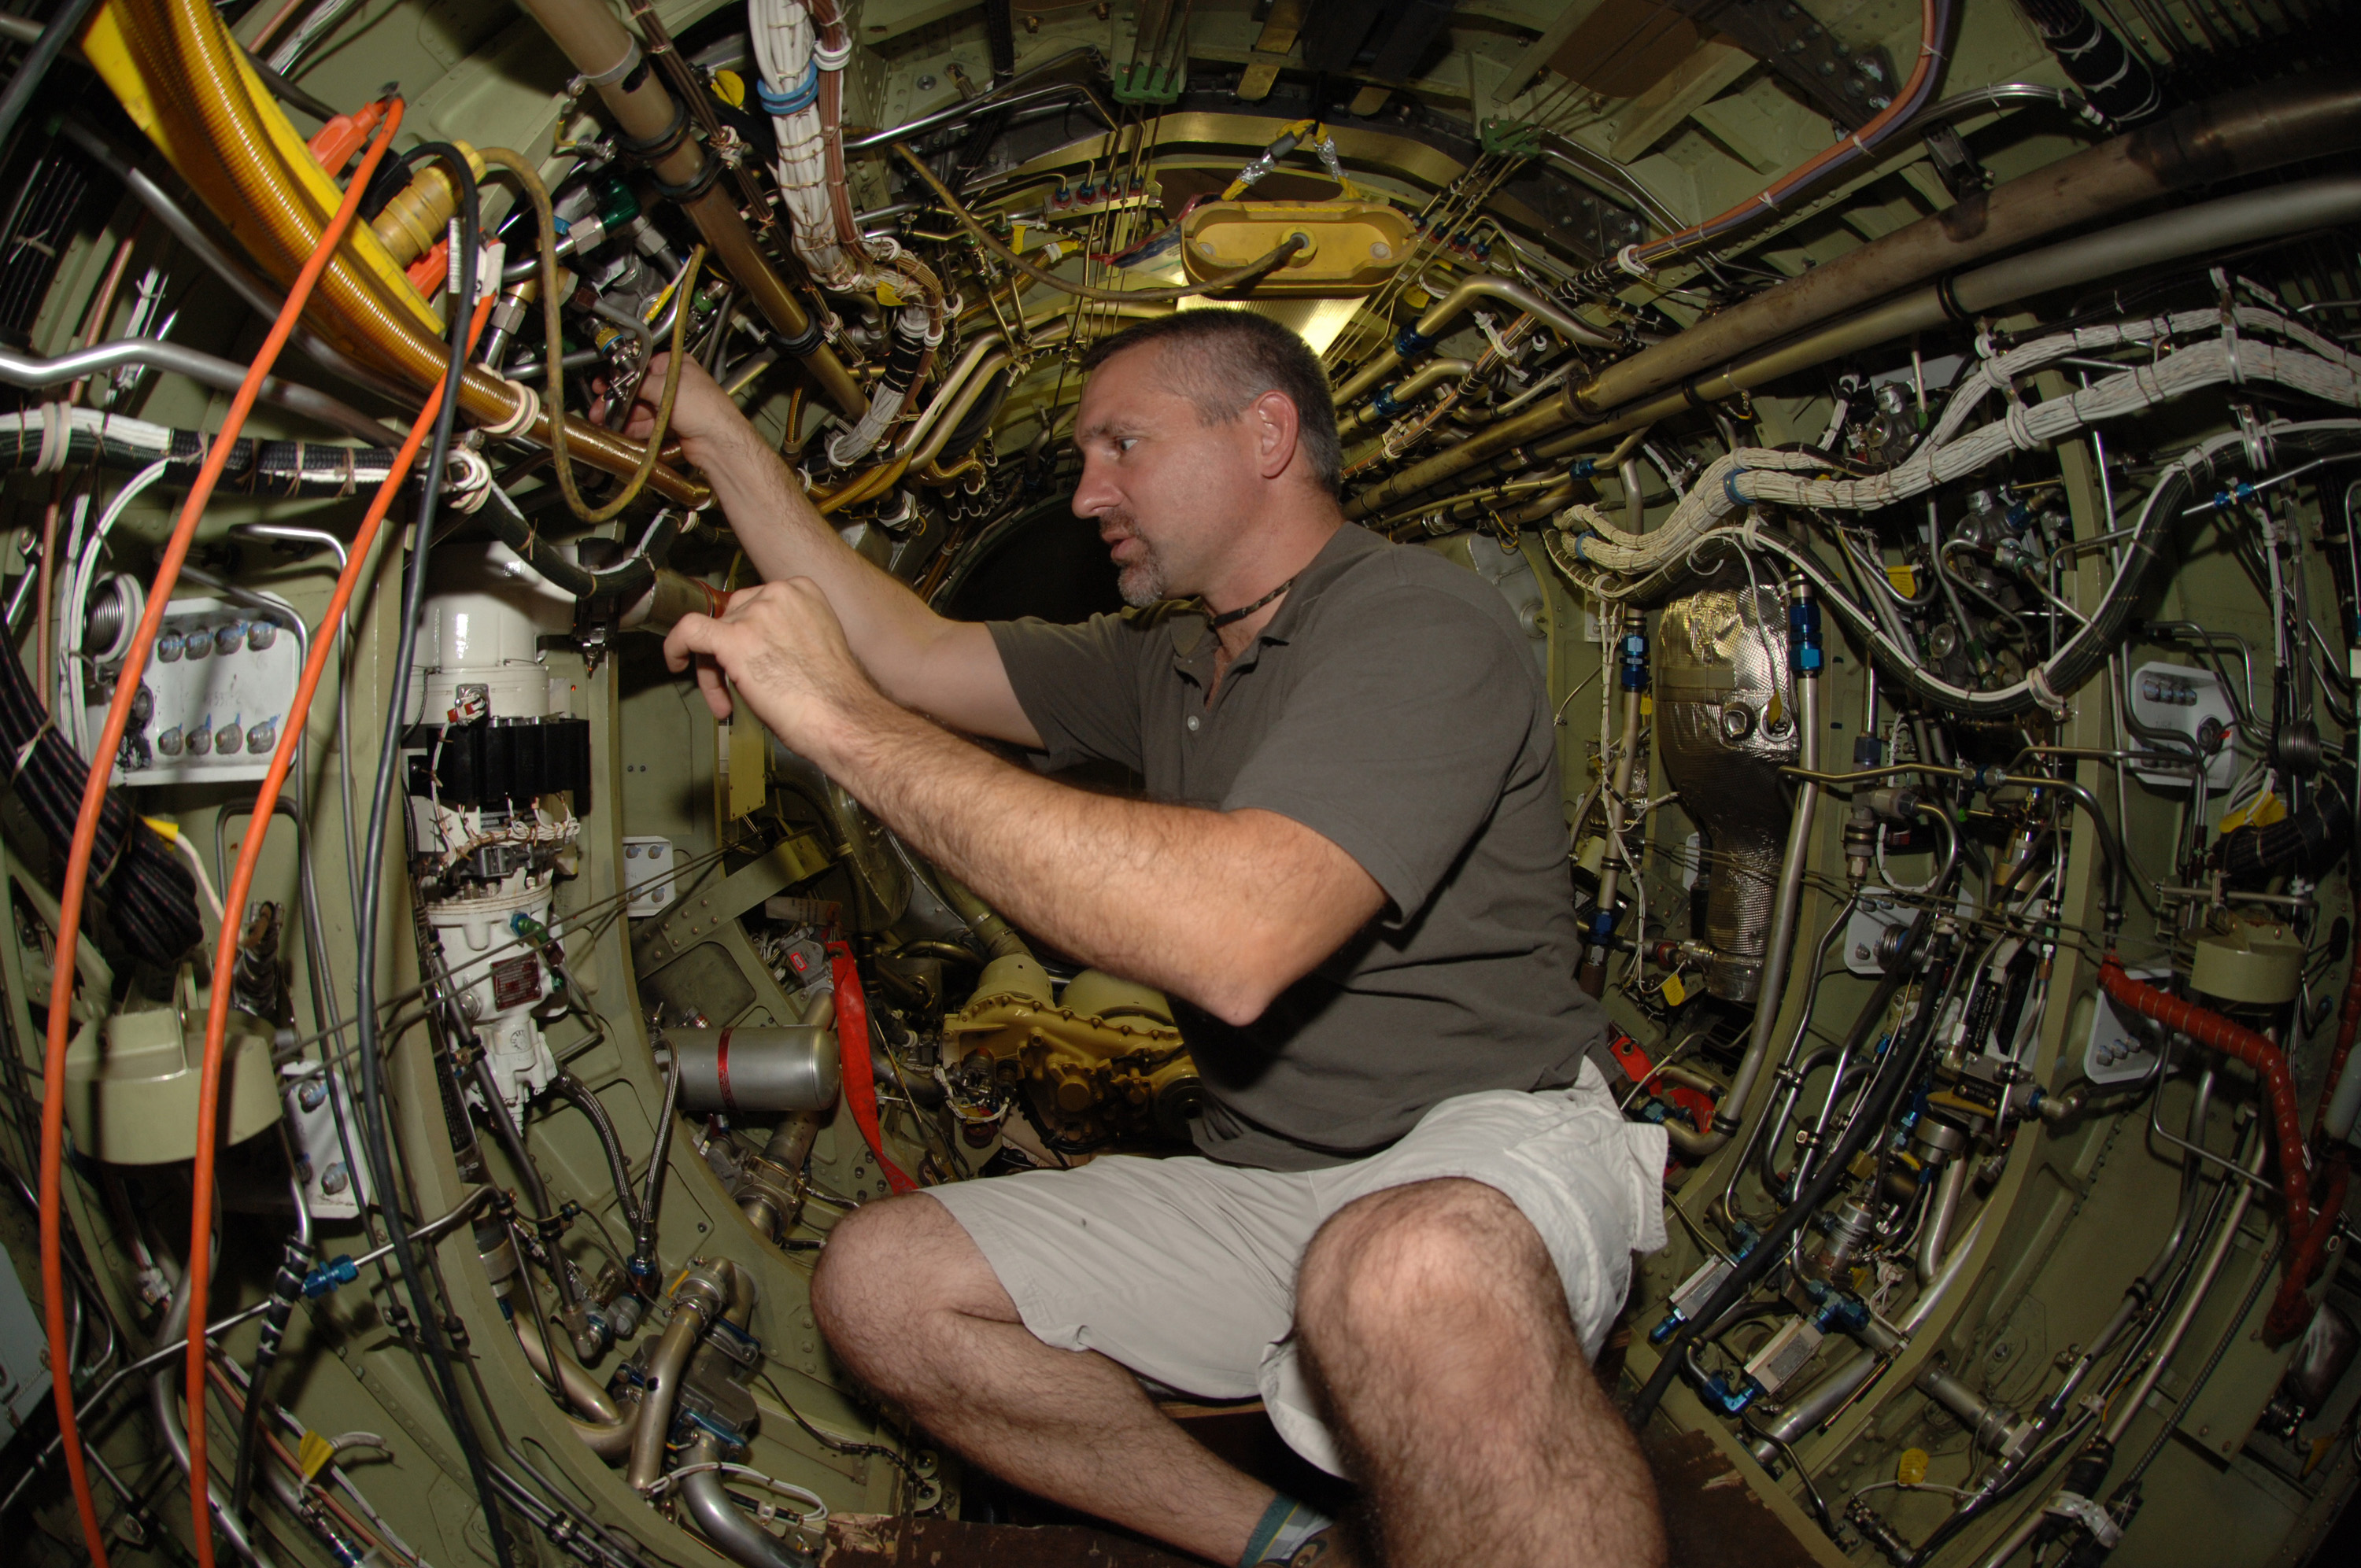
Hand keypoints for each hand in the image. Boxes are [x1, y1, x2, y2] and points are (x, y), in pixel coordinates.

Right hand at [597, 352, 750, 469]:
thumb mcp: (665, 387)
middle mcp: (675, 383)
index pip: (642, 366)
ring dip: (623, 414)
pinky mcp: (672, 424)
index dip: (621, 375)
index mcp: (677, 365)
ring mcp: (674, 405)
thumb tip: (622, 381)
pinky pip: (648, 424)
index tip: (605, 382)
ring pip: (642, 408)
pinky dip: (634, 426)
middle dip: (618, 399)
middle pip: (639, 389)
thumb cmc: (706, 409)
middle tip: (601, 405)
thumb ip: (639, 383)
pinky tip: (621, 428)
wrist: (719, 441)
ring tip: (605, 418)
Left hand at [662, 579, 886, 769]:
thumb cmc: (835, 696)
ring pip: (712, 631)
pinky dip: (675, 646)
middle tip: (735, 685)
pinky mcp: (733, 638)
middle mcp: (777, 595)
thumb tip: (758, 647)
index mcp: (803, 591)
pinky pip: (688, 632)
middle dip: (727, 651)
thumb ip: (785, 634)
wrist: (842, 717)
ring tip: (726, 700)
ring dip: (712, 668)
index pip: (755, 604)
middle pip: (731, 616)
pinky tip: (674, 661)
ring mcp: (754, 615)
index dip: (747, 634)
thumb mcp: (814, 646)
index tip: (748, 659)